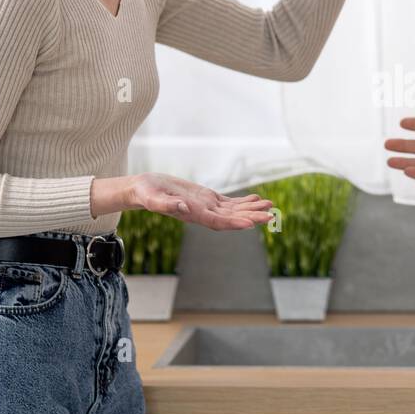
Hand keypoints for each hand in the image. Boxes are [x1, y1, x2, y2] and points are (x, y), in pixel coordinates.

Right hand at [131, 172, 274, 230]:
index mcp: (193, 215)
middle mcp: (203, 213)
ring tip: (271, 206)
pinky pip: (229, 202)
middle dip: (252, 216)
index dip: (235, 223)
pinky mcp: (207, 198)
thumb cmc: (146, 194)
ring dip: (252, 208)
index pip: (218, 222)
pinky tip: (256, 199)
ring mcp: (206, 206)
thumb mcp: (152, 198)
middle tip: (271, 215)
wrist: (143, 190)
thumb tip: (182, 207)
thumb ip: (166, 204)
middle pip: (232, 218)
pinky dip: (243, 201)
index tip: (252, 223)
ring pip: (234, 210)